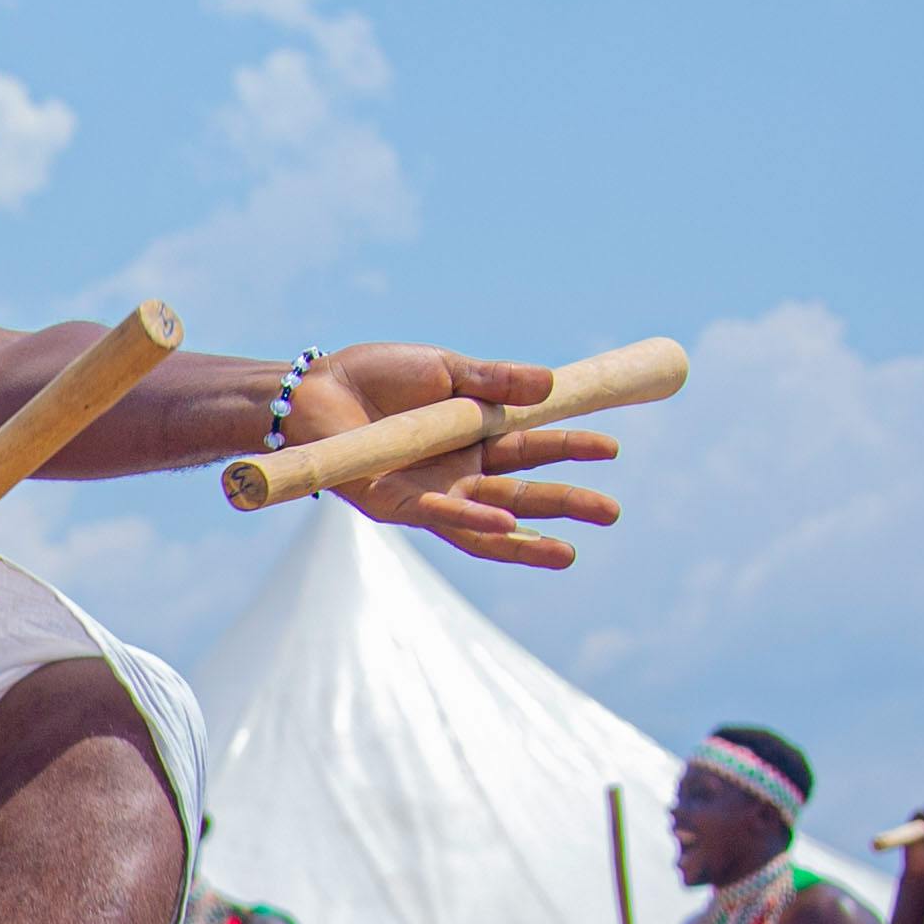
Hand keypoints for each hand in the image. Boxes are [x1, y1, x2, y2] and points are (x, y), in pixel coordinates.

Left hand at [293, 345, 620, 569]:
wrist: (311, 391)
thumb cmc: (375, 378)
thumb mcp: (445, 370)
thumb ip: (494, 379)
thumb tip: (552, 385)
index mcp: (475, 438)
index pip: (534, 449)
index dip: (572, 450)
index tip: (612, 448)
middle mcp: (458, 473)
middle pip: (522, 495)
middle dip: (566, 505)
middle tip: (611, 513)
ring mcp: (429, 494)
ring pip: (487, 525)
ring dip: (527, 540)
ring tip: (569, 554)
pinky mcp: (394, 505)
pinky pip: (438, 518)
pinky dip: (471, 519)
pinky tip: (502, 522)